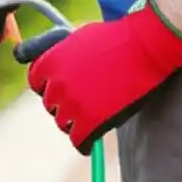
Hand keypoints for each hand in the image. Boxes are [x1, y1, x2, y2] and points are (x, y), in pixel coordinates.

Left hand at [25, 0, 181, 153]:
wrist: (145, 45)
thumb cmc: (115, 38)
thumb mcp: (75, 37)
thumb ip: (57, 53)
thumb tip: (36, 61)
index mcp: (48, 63)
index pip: (36, 82)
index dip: (48, 86)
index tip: (61, 88)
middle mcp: (55, 85)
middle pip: (50, 104)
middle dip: (63, 103)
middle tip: (81, 102)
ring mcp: (72, 104)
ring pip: (63, 122)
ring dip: (74, 121)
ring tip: (89, 117)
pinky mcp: (91, 121)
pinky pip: (79, 140)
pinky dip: (83, 143)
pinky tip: (89, 142)